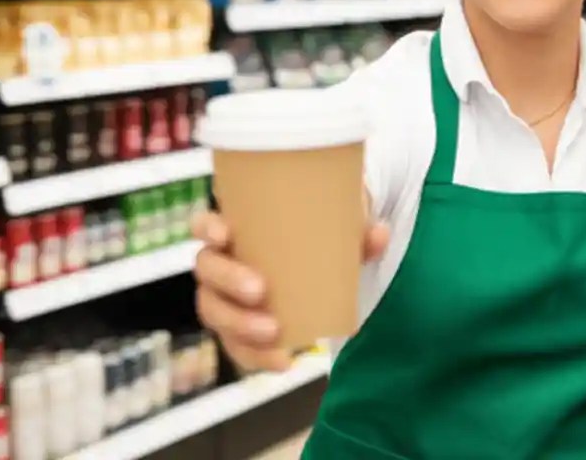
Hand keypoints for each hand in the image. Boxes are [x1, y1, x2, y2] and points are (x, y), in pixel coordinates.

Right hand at [192, 211, 389, 371]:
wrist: (324, 263)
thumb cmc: (319, 235)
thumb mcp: (340, 227)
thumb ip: (359, 229)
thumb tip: (379, 234)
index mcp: (238, 229)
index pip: (206, 223)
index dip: (208, 227)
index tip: (225, 235)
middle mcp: (223, 262)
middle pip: (207, 270)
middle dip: (228, 283)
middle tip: (260, 291)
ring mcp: (225, 298)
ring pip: (214, 312)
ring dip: (239, 325)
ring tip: (274, 332)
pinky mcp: (238, 328)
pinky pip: (237, 345)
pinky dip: (257, 357)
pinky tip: (284, 362)